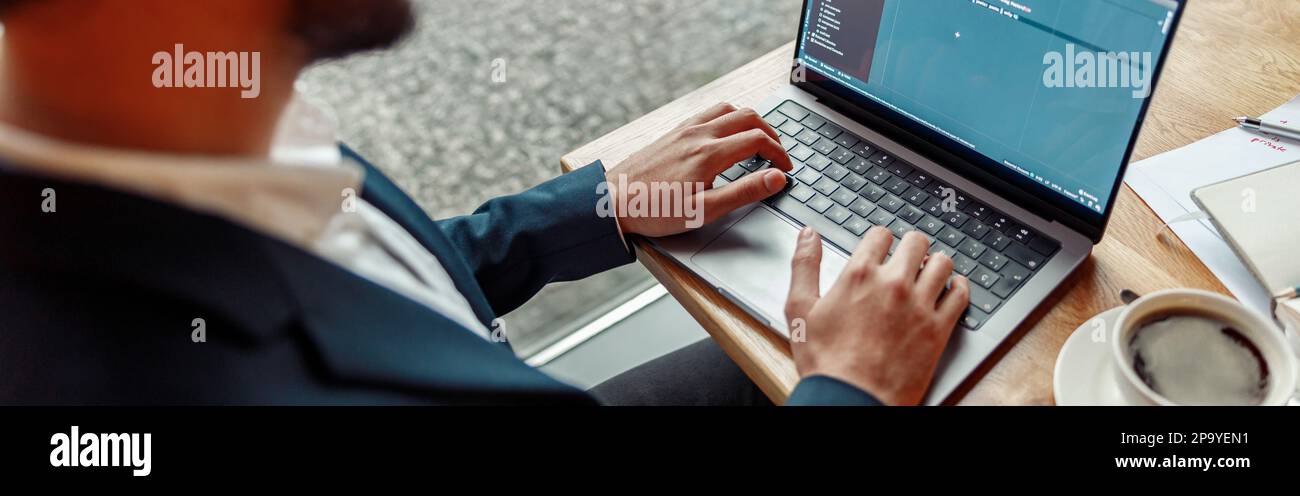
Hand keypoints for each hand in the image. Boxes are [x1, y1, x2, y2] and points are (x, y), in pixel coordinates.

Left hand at [604, 103, 793, 237]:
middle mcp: (698, 134)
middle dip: (771, 133)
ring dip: (750, 121)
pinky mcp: (673, 132)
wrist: (611, 200)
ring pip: (728, 110)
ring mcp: (684, 130)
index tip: (786, 169)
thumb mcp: (703, 211)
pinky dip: (728, 118)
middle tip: (778, 154)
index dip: (779, 154)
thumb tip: (775, 178)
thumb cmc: (654, 210)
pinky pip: (708, 113)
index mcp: (709, 153)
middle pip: (748, 117)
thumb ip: (743, 192)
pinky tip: (726, 135)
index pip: (758, 140)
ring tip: (758, 141)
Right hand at [784, 227, 969, 404]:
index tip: (881, 248)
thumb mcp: (800, 309)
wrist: (851, 398)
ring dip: (935, 263)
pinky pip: (961, 295)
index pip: (880, 235)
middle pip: (916, 242)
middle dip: (910, 246)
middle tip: (907, 256)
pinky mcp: (939, 328)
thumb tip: (808, 235)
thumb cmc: (826, 361)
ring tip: (928, 270)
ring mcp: (920, 305)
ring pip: (942, 263)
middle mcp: (893, 284)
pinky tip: (951, 288)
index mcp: (860, 275)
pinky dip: (959, 287)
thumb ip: (804, 266)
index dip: (880, 240)